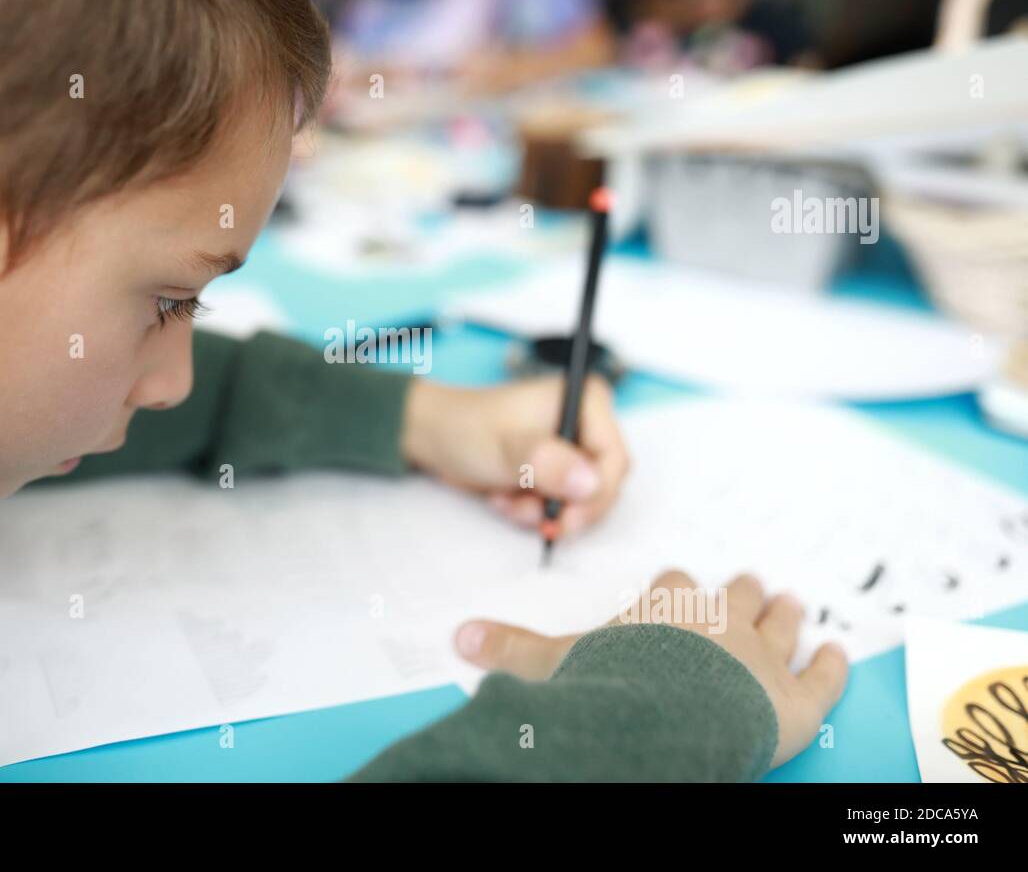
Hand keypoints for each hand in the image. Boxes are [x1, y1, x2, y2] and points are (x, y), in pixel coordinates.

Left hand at [401, 375, 629, 539]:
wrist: (434, 437)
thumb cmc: (467, 428)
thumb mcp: (506, 447)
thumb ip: (547, 463)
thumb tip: (590, 484)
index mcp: (586, 400)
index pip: (615, 460)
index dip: (596, 495)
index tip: (567, 517)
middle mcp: (586, 422)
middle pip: (603, 484)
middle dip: (565, 507)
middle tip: (533, 516)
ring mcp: (572, 448)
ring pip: (581, 501)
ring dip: (543, 511)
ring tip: (507, 500)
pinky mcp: (557, 470)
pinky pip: (561, 505)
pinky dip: (533, 511)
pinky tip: (505, 498)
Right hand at [452, 570, 849, 767]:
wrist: (674, 716)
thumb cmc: (616, 685)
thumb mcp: (555, 663)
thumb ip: (513, 649)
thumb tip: (459, 636)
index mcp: (665, 612)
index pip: (672, 586)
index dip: (676, 586)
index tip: (677, 582)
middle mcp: (717, 624)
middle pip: (733, 596)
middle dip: (740, 591)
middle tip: (751, 580)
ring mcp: (762, 656)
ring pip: (781, 623)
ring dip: (786, 612)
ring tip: (792, 600)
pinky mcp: (798, 698)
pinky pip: (824, 676)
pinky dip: (832, 664)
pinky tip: (836, 652)